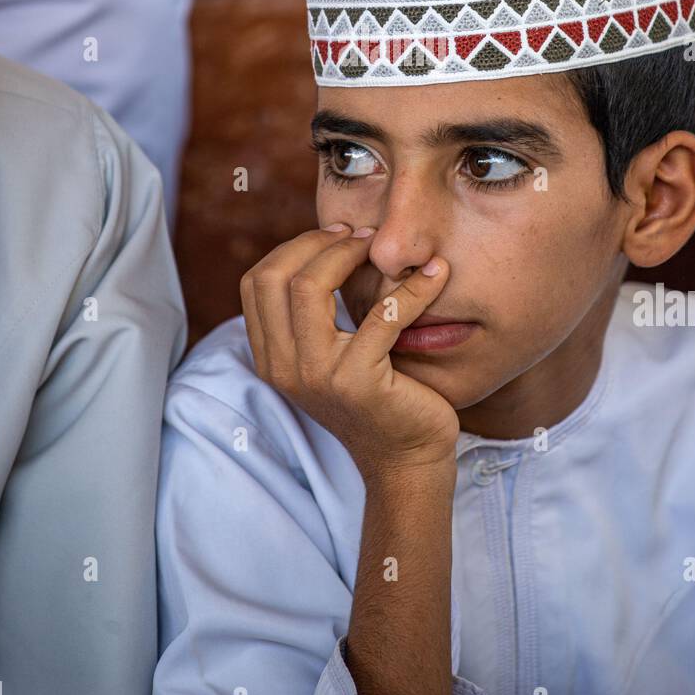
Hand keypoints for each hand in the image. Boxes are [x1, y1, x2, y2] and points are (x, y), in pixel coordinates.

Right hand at [240, 226, 460, 476]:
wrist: (406, 460)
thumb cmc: (376, 396)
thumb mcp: (328, 355)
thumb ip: (312, 316)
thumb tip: (326, 244)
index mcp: (271, 358)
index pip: (256, 282)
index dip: (293, 248)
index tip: (335, 235)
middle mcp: (283, 368)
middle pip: (275, 277)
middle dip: (316, 243)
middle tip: (358, 234)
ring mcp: (317, 376)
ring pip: (309, 287)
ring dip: (349, 254)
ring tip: (382, 246)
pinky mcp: (358, 381)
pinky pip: (383, 315)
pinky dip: (415, 287)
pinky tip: (438, 275)